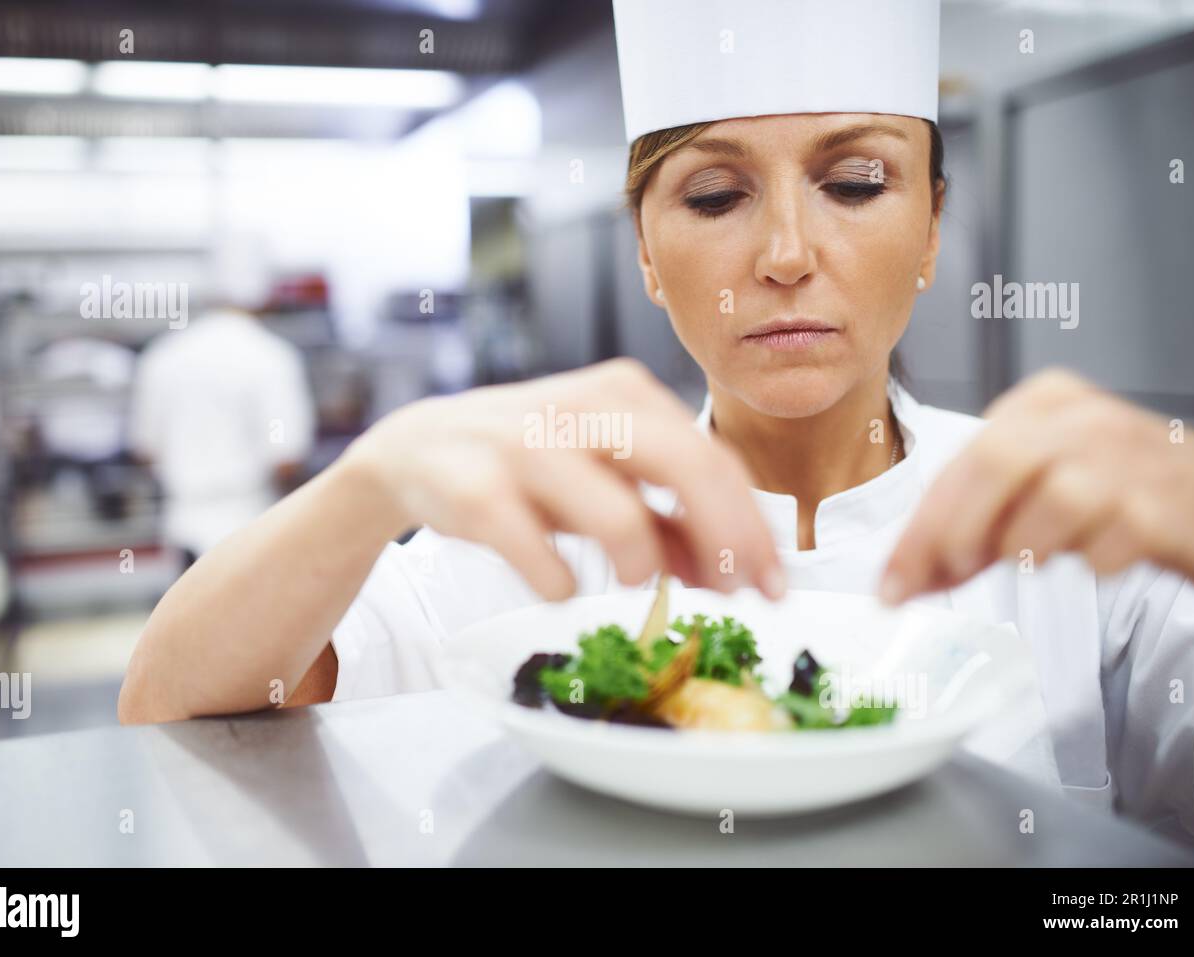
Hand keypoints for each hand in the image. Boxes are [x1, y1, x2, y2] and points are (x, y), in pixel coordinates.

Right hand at [349, 358, 785, 601]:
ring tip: (632, 582)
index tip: (775, 585)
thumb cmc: (526, 463)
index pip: (714, 459)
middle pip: (687, 467)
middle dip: (727, 541)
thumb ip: (665, 520)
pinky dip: (561, 583)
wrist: (417, 449)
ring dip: (640, 563)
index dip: (754, 528)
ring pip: (617, 514)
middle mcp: (583, 407)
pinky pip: (540, 552)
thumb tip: (729, 574)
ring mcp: (528, 444)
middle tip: (738, 597)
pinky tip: (561, 587)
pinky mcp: (477, 489)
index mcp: (624, 394)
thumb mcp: (603, 479)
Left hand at [881, 369, 1193, 602]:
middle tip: (944, 576)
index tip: (889, 583)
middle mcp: (1084, 419)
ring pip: (1048, 502)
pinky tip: (1098, 558)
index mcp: (1043, 403)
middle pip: (993, 464)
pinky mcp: (1163, 507)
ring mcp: (1128, 458)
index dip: (917, 528)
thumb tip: (905, 578)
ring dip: (1023, 547)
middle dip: (955, 530)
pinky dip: (1087, 564)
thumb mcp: (1042, 490)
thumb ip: (975, 527)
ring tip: (1037, 556)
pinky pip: (1103, 547)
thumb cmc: (1124, 494)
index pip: (959, 461)